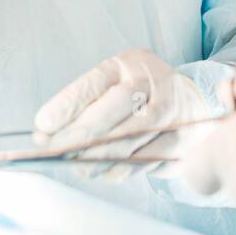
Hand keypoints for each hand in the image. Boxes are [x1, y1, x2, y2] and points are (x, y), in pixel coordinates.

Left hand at [33, 49, 212, 179]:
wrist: (192, 102)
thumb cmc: (140, 93)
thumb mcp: (113, 83)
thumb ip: (81, 104)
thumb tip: (44, 134)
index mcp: (131, 63)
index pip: (96, 82)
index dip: (67, 104)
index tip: (43, 125)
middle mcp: (155, 83)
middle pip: (116, 106)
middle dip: (80, 133)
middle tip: (54, 150)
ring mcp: (173, 113)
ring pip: (130, 139)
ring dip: (95, 157)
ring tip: (73, 164)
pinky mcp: (179, 142)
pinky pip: (145, 162)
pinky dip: (117, 170)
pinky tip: (100, 171)